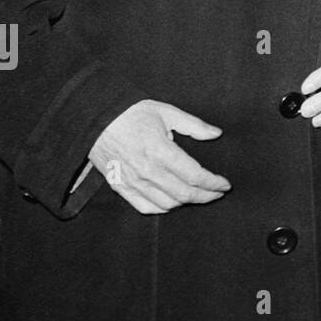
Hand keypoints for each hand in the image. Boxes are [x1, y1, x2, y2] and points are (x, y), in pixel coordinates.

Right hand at [90, 99, 230, 214]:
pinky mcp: (120, 188)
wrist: (95, 120)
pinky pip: (144, 207)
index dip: (213, 183)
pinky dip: (162, 208)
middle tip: (217, 193)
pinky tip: (172, 202)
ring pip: (166, 204)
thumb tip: (217, 134)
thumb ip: (194, 125)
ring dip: (186, 203)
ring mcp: (133, 182)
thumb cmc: (133, 113)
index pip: (194, 176)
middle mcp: (147, 171)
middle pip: (184, 194)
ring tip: (198, 196)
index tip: (225, 185)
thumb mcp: (167, 112)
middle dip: (205, 196)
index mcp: (161, 151)